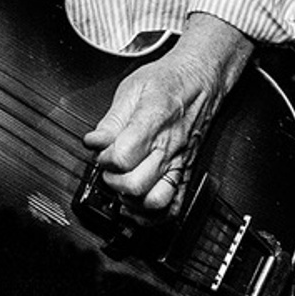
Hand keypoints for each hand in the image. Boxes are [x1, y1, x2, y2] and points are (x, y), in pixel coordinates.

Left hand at [86, 12, 253, 211]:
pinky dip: (153, 215)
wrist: (200, 80)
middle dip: (113, 180)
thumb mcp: (131, 88)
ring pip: (154, 201)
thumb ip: (110, 120)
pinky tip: (138, 204)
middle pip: (134, 184)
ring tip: (122, 185)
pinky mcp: (185, 173)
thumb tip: (94, 142)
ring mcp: (179, 163)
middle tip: (109, 168)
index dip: (103, 158)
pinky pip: (174, 207)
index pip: (122, 157)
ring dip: (131, 199)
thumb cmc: (169, 82)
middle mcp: (168, 147)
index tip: (101, 151)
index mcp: (152, 123)